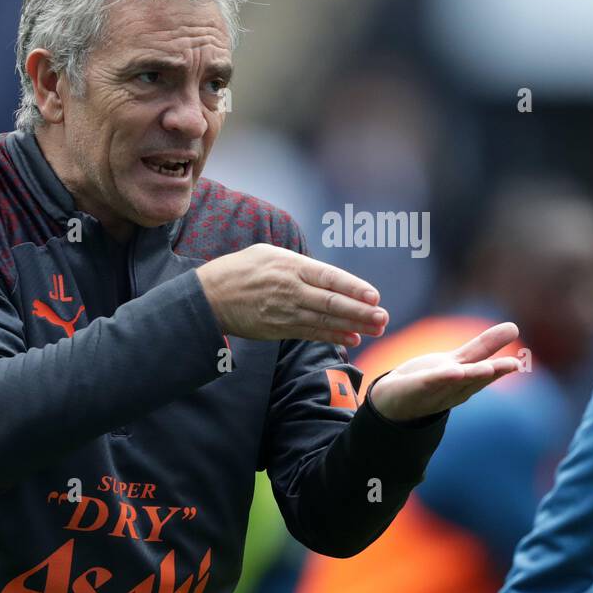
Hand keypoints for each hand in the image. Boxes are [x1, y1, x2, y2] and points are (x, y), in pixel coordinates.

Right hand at [196, 243, 387, 345]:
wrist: (209, 296)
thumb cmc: (242, 270)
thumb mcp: (269, 253)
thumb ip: (300, 264)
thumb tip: (328, 275)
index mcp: (290, 266)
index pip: (329, 277)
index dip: (353, 288)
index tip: (374, 296)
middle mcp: (290, 289)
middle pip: (331, 303)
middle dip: (360, 311)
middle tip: (383, 317)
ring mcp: (284, 311)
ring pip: (324, 321)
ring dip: (352, 326)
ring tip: (376, 329)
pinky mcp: (278, 329)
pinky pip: (310, 334)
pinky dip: (332, 337)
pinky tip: (351, 338)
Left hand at [365, 321, 520, 421]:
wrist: (393, 401)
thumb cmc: (430, 380)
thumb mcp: (460, 361)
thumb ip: (485, 346)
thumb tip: (515, 327)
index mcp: (466, 382)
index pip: (485, 374)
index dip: (501, 370)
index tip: (518, 363)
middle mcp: (454, 389)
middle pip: (474, 379)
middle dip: (493, 373)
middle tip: (513, 365)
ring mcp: (434, 391)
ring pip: (454, 382)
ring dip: (471, 376)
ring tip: (488, 368)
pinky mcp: (414, 388)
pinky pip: (429, 382)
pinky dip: (440, 378)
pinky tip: (452, 371)